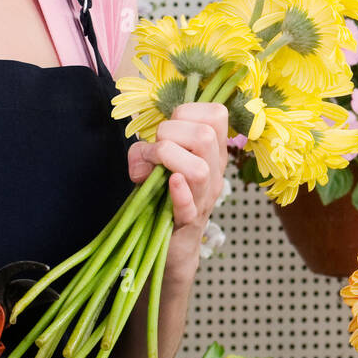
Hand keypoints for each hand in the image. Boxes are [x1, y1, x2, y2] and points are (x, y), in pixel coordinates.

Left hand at [127, 102, 228, 249]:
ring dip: (167, 158)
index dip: (188, 112)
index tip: (170, 129)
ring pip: (200, 168)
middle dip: (170, 133)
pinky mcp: (188, 222)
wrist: (173, 246)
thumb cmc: (165, 197)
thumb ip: (146, 151)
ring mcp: (204, 198)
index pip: (217, 115)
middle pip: (205, 135)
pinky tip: (171, 183)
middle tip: (155, 151)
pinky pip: (189, 206)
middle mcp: (215, 172)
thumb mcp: (158, 165)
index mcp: (213, 152)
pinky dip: (179, 192)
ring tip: (153, 168)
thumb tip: (140, 153)